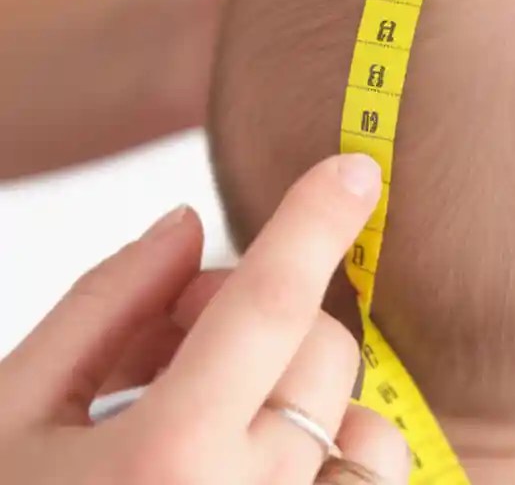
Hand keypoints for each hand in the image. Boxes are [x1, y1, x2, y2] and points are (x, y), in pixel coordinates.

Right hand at [0, 154, 408, 483]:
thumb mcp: (8, 413)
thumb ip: (101, 309)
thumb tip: (186, 226)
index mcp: (163, 461)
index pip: (269, 308)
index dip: (315, 223)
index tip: (357, 168)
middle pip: (318, 350)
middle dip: (263, 314)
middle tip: (177, 332)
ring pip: (369, 423)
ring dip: (312, 392)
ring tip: (218, 410)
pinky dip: (338, 453)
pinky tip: (256, 458)